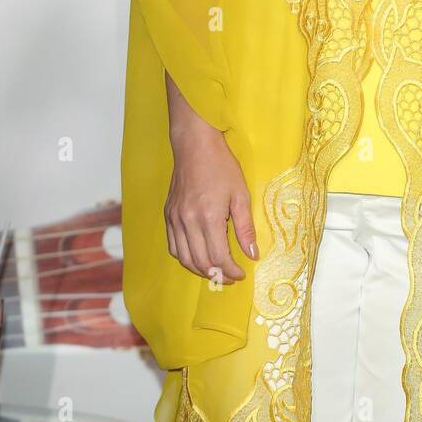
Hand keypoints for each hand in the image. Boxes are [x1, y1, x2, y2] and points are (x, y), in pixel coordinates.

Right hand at [163, 72, 259, 283]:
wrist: (194, 145)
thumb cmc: (221, 166)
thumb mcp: (241, 195)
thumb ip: (246, 228)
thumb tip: (253, 254)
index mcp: (208, 216)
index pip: (219, 257)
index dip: (231, 271)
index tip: (242, 274)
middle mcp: (188, 221)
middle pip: (201, 262)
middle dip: (218, 274)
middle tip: (231, 276)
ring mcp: (174, 219)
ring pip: (184, 258)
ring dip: (200, 270)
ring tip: (216, 271)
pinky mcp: (168, 215)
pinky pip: (173, 246)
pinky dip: (185, 257)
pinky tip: (198, 256)